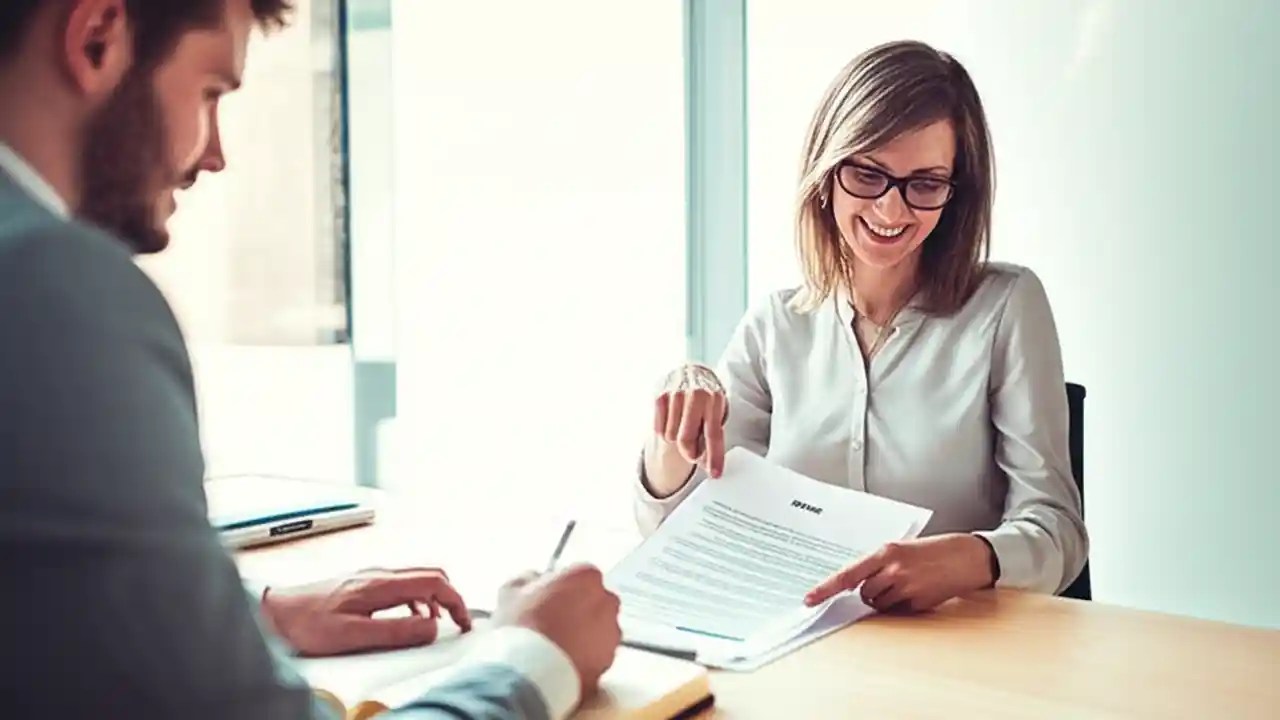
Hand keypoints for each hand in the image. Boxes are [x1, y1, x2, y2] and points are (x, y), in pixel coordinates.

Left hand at [261, 567, 470, 656]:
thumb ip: (396, 631)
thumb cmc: (308, 623)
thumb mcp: (353, 635)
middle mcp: (380, 574)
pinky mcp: (363, 584)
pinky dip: (416, 602)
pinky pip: (401, 587)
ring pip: (416, 580)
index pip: (434, 582)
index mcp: (382, 583)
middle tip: (457, 623)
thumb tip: (432, 628)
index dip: (456, 601)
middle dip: (450, 598)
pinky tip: (408, 621)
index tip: (464, 623)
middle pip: (430, 575)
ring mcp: (371, 577)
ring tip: (436, 626)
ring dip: (434, 601)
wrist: (276, 612)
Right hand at [491, 563, 621, 697]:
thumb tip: (533, 580)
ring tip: (556, 648)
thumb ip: (526, 580)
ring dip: (584, 635)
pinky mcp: (609, 662)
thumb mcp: (510, 592)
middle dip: (577, 609)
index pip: (578, 575)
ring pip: (599, 630)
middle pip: (593, 601)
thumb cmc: (520, 626)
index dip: (560, 588)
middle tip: (551, 623)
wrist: (529, 673)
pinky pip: (597, 655)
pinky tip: (563, 664)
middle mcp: (606, 601)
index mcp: (586, 576)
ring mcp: (611, 633)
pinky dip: (585, 658)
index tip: (546, 599)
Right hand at [654, 364, 727, 477]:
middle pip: (686, 440)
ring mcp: (675, 394)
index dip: (714, 457)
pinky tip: (674, 419)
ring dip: (677, 438)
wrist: (691, 372)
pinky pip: (659, 429)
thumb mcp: (717, 413)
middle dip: (690, 452)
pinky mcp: (660, 396)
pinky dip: (666, 430)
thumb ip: (712, 436)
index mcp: (715, 399)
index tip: (715, 474)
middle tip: (693, 452)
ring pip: (671, 436)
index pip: (713, 434)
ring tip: (685, 425)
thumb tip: (710, 466)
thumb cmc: (707, 399)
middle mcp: (695, 394)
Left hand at [805, 534, 995, 612]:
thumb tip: (858, 583)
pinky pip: (898, 611)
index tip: (809, 599)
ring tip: (907, 584)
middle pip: (864, 593)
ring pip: (879, 604)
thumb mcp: (903, 548)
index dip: (826, 588)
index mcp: (886, 552)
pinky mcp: (919, 603)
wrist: (968, 556)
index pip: (847, 574)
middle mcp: (893, 570)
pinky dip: (903, 605)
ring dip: (886, 599)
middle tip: (890, 581)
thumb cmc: (935, 550)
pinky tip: (919, 591)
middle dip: (870, 591)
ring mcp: (907, 588)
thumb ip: (880, 563)